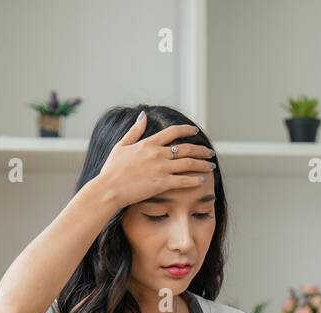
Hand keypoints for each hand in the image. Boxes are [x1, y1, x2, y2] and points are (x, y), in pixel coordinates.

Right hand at [91, 111, 216, 209]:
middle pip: (186, 148)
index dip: (187, 130)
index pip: (173, 132)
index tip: (196, 131)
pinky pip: (184, 180)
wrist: (109, 188)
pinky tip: (203, 180)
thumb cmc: (112, 169)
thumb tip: (143, 115)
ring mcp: (161, 168)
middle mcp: (158, 154)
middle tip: (210, 153)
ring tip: (211, 166)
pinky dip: (196, 180)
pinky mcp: (162, 183)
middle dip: (201, 150)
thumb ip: (135, 131)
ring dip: (202, 164)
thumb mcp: (121, 145)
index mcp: (148, 143)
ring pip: (188, 164)